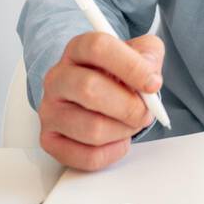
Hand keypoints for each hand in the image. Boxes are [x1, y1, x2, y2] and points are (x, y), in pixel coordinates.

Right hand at [38, 31, 163, 170]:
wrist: (95, 94)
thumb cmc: (117, 74)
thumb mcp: (139, 53)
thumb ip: (149, 56)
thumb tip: (150, 79)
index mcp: (77, 49)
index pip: (98, 47)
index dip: (131, 67)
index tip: (153, 83)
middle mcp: (57, 78)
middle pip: (89, 89)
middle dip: (129, 106)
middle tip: (145, 112)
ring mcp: (50, 110)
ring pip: (92, 129)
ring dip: (123, 130)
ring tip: (129, 124)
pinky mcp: (50, 140)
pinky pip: (89, 156)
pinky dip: (114, 152)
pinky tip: (117, 139)